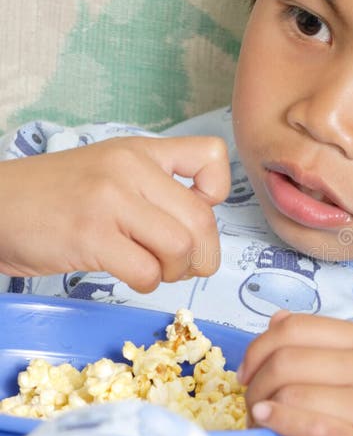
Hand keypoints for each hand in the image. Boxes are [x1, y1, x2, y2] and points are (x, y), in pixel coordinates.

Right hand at [0, 136, 229, 291]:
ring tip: (152, 270)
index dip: (216, 193)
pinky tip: (129, 276)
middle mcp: (129, 169)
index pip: (212, 156)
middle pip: (203, 219)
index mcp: (139, 150)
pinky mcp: (90, 235)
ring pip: (180, 247)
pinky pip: (146, 272)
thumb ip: (154, 188)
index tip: (195, 211)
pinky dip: (146, 284)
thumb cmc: (53, 197)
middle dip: (202, 255)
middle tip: (183, 265)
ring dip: (173, 272)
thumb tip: (200, 228)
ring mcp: (109, 201)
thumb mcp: (108, 171)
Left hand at [240, 311, 352, 435]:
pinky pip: (308, 425)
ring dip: (259, 407)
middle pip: (286, 356)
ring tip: (256, 423)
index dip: (259, 347)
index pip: (296, 326)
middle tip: (246, 401)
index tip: (248, 371)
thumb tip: (277, 320)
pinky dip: (278, 423)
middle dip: (253, 379)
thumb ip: (333, 347)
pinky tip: (267, 426)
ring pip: (291, 389)